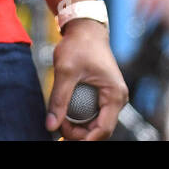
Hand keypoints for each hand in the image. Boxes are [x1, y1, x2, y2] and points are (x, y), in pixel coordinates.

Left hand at [46, 19, 125, 140]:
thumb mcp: (66, 71)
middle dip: (79, 134)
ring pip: (97, 124)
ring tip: (60, 118)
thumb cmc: (79, 45)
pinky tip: (65, 112)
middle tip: (58, 126)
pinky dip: (80, 118)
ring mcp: (112, 96)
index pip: (104, 130)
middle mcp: (118, 98)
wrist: (85, 28)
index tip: (63, 138)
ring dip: (79, 127)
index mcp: (115, 94)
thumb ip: (59, 99)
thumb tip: (50, 126)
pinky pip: (94, 114)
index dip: (84, 140)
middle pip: (100, 129)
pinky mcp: (104, 94)